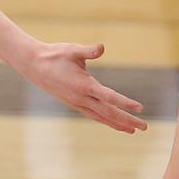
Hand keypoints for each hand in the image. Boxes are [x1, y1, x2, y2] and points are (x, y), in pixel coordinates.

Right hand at [18, 41, 146, 133]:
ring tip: (132, 131)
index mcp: (84, 85)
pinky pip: (93, 115)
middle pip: (109, 113)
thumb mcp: (72, 50)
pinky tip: (112, 122)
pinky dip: (105, 120)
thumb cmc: (55, 55)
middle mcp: (81, 98)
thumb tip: (102, 47)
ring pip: (101, 117)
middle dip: (127, 120)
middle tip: (144, 127)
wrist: (34, 65)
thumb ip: (88, 51)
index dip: (125, 103)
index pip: (109, 97)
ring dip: (117, 124)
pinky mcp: (73, 104)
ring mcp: (77, 103)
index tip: (140, 108)